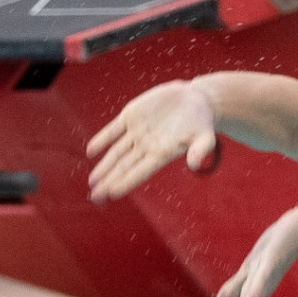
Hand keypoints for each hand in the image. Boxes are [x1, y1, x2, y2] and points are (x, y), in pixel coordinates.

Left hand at [85, 80, 218, 201]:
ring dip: (104, 166)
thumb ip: (200, 151)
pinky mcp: (131, 116)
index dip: (126, 182)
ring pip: (116, 152)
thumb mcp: (205, 137)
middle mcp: (147, 146)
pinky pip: (113, 130)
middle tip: (95, 196)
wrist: (195, 100)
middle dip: (109, 180)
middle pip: (124, 166)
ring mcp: (137, 132)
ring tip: (93, 182)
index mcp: (162, 154)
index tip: (112, 193)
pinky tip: (91, 151)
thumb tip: (195, 165)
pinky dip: (102, 139)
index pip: (140, 171)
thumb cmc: (202, 123)